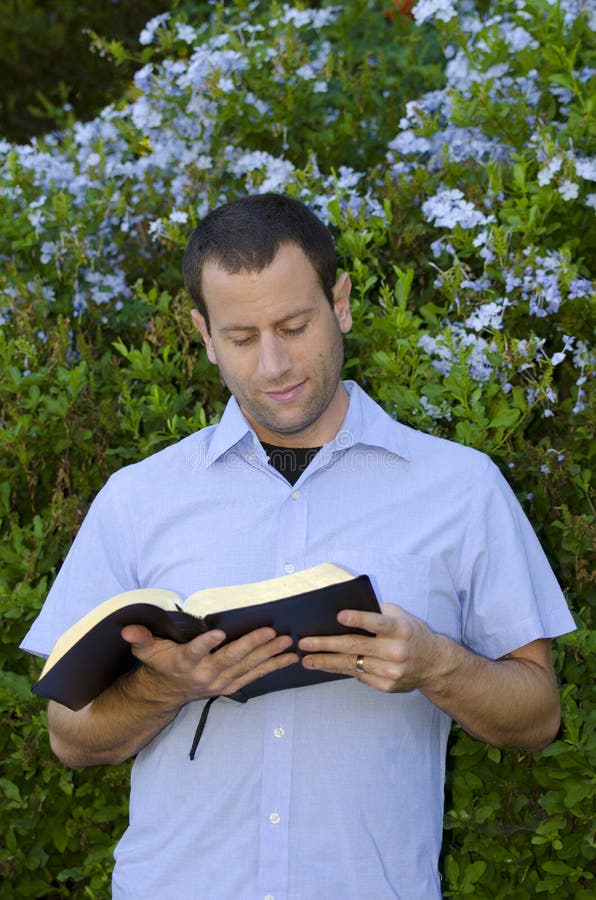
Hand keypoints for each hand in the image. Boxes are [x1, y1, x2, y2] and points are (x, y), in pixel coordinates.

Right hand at [121, 624, 298, 703]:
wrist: (168, 693)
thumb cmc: (161, 663)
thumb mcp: (147, 650)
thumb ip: (141, 638)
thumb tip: (128, 630)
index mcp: (185, 662)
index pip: (196, 651)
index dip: (206, 643)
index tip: (217, 632)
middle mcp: (205, 674)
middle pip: (230, 658)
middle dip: (252, 644)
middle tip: (270, 631)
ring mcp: (221, 682)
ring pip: (248, 667)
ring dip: (269, 654)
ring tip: (287, 642)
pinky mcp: (232, 684)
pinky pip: (255, 675)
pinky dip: (273, 666)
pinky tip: (289, 657)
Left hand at [298, 603, 441, 693]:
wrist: (434, 664)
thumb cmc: (411, 634)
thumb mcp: (400, 617)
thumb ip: (377, 612)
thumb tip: (343, 611)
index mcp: (400, 629)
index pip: (377, 622)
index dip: (358, 618)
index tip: (338, 615)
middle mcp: (396, 651)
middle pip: (356, 646)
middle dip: (326, 644)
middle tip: (305, 643)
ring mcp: (391, 671)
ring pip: (352, 664)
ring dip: (326, 662)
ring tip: (307, 659)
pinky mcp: (386, 686)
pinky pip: (358, 676)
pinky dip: (340, 670)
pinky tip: (325, 666)